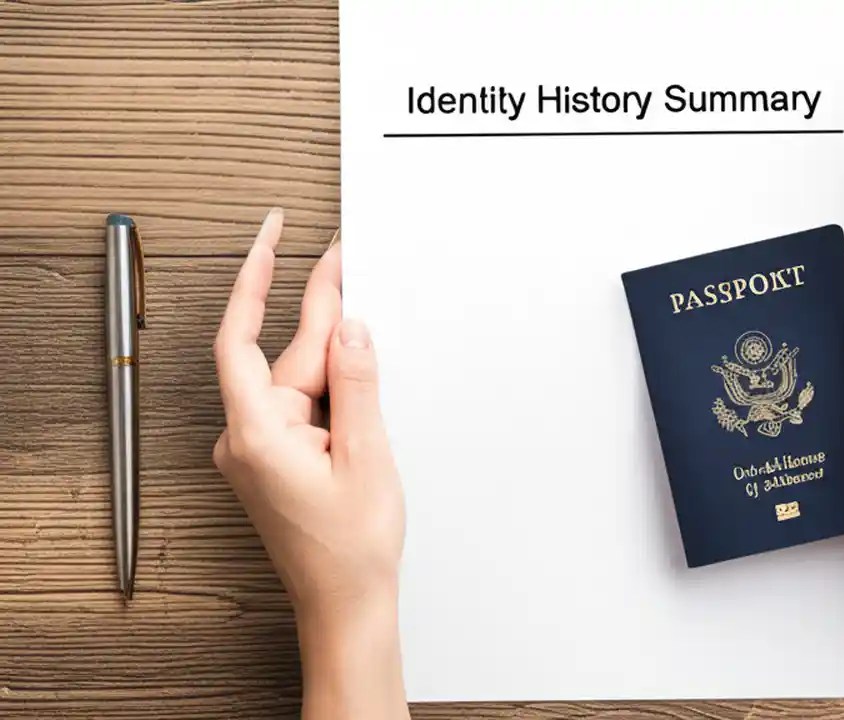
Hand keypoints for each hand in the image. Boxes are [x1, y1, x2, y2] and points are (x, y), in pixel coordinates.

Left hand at [213, 208, 407, 718]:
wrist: (346, 603)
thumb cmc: (350, 548)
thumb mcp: (367, 457)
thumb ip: (356, 385)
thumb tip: (352, 330)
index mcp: (257, 435)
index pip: (241, 336)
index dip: (254, 278)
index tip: (271, 237)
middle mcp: (247, 438)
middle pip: (282, 356)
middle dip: (320, 314)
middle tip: (349, 259)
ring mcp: (258, 449)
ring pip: (296, 379)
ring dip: (332, 353)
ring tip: (365, 315)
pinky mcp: (275, 457)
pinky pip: (300, 403)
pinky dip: (329, 383)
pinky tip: (355, 370)